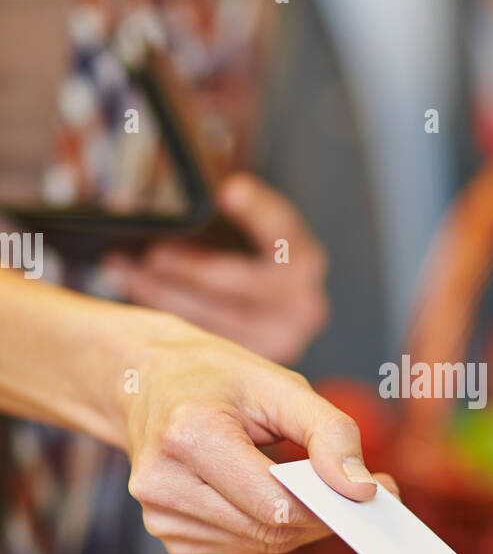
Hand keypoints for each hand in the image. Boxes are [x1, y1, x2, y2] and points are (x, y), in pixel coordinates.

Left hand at [103, 174, 328, 361]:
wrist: (271, 316)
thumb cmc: (250, 260)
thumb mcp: (246, 234)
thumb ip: (223, 215)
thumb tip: (171, 199)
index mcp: (306, 262)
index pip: (284, 233)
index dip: (259, 211)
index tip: (229, 191)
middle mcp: (302, 306)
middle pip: (240, 284)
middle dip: (190, 267)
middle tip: (151, 253)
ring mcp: (279, 341)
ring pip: (212, 319)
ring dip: (162, 293)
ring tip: (124, 270)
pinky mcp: (248, 362)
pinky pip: (199, 342)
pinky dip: (164, 317)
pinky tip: (137, 293)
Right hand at [123, 315, 375, 553]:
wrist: (147, 383)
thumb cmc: (218, 379)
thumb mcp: (281, 386)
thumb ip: (330, 434)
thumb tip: (362, 489)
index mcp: (190, 435)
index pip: (276, 504)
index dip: (330, 504)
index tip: (369, 489)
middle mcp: (163, 481)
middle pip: (269, 530)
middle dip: (320, 515)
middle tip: (353, 489)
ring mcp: (159, 513)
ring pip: (259, 544)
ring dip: (296, 523)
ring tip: (305, 483)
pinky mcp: (165, 532)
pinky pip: (239, 546)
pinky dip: (266, 526)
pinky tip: (264, 492)